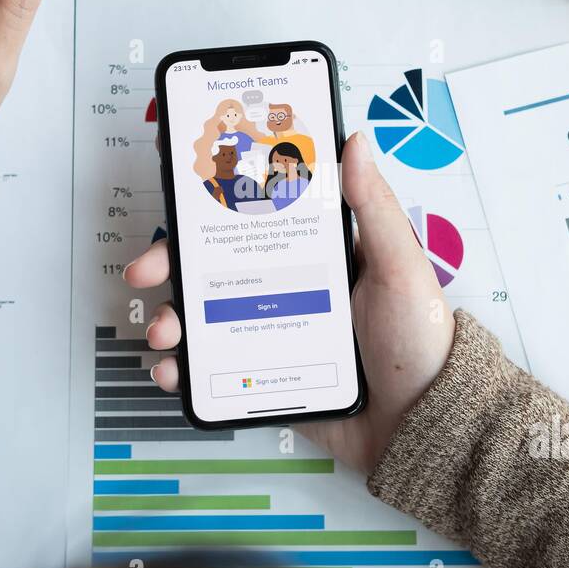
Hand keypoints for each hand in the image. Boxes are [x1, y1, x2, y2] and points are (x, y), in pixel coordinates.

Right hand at [124, 131, 454, 473]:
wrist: (424, 426)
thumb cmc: (421, 341)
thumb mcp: (400, 267)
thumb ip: (374, 207)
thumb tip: (354, 141)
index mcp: (318, 254)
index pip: (255, 216)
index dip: (212, 205)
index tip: (179, 196)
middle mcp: (289, 287)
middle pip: (215, 265)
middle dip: (171, 264)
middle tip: (145, 271)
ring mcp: (273, 333)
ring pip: (205, 315)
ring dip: (172, 318)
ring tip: (164, 333)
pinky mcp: (265, 377)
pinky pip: (213, 369)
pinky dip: (184, 370)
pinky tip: (174, 371)